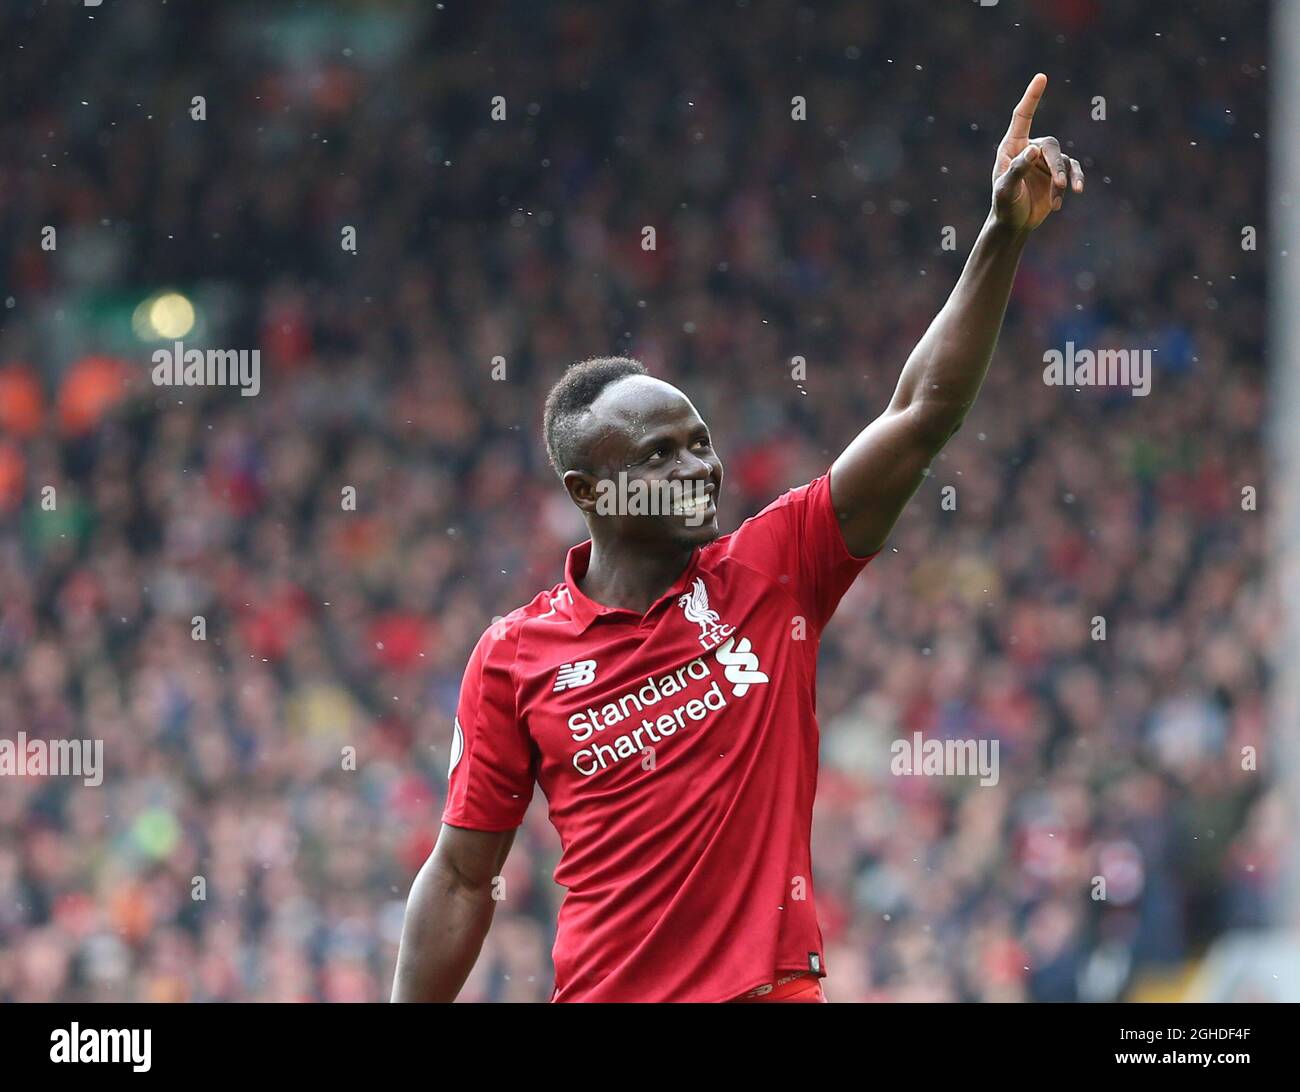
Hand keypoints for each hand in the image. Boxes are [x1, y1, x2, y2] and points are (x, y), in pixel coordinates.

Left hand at [992, 73, 1084, 232]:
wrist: (1014, 224)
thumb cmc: (1005, 205)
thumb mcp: (1006, 189)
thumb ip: (1018, 169)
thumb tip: (1034, 149)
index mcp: (1012, 147)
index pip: (1023, 117)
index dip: (1032, 97)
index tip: (1042, 77)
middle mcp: (1030, 149)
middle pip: (1051, 145)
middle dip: (1056, 165)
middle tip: (1060, 186)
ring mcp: (1045, 161)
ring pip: (1064, 160)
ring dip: (1064, 178)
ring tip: (1060, 197)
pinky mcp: (1057, 174)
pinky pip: (1072, 171)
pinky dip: (1073, 183)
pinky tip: (1065, 200)